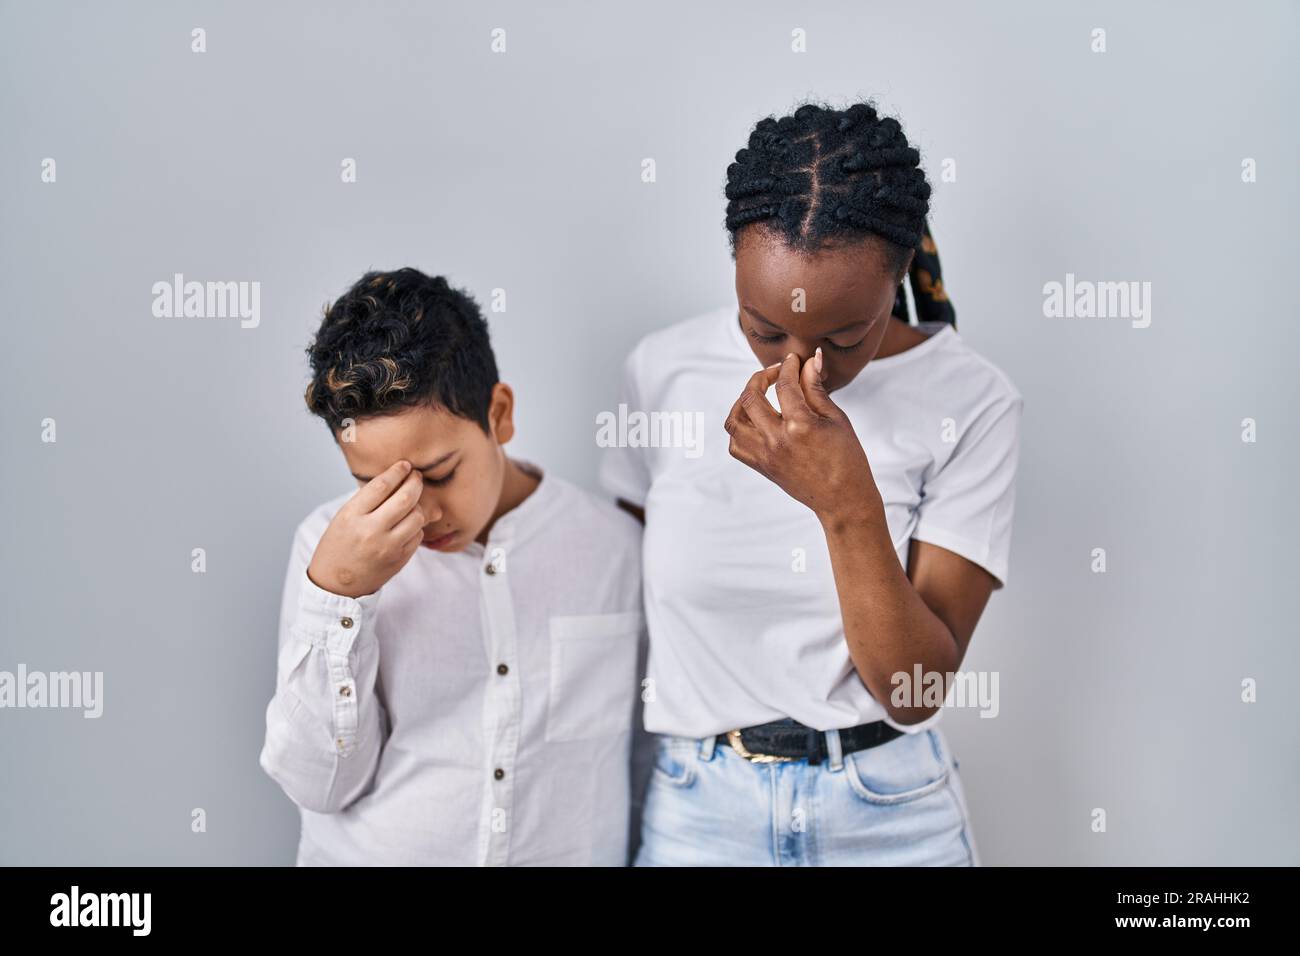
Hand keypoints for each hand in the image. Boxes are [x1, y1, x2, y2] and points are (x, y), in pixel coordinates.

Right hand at [306, 460, 425, 598]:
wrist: (335, 584)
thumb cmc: (339, 545)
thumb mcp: (344, 517)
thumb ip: (370, 500)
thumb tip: (400, 480)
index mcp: (352, 516)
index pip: (382, 486)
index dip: (397, 472)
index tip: (405, 465)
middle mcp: (371, 531)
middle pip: (406, 498)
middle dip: (415, 482)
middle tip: (416, 476)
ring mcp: (388, 547)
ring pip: (417, 516)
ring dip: (418, 505)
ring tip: (411, 502)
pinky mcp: (399, 560)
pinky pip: (418, 535)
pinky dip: (416, 526)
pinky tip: (408, 523)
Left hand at [723, 349, 878, 523]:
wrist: (843, 499)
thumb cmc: (847, 459)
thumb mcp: (837, 419)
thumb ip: (817, 388)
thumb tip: (811, 360)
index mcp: (800, 426)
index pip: (785, 384)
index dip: (789, 366)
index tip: (794, 360)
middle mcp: (776, 440)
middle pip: (750, 398)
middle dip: (760, 378)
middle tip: (775, 373)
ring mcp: (765, 456)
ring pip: (734, 421)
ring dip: (742, 402)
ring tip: (758, 395)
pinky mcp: (761, 467)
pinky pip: (736, 445)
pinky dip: (739, 428)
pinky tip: (755, 420)